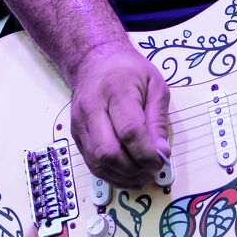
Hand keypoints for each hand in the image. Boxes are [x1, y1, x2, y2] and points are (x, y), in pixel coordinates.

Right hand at [67, 43, 172, 188]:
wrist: (93, 59)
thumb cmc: (129, 70)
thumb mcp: (155, 85)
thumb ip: (158, 120)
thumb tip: (161, 152)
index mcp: (116, 91)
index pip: (130, 131)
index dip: (146, 153)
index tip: (161, 161)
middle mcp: (92, 108)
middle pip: (108, 151)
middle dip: (133, 169)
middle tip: (152, 171)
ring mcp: (80, 122)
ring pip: (97, 161)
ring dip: (122, 177)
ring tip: (142, 176)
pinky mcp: (75, 133)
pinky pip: (90, 162)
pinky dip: (110, 175)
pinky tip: (127, 176)